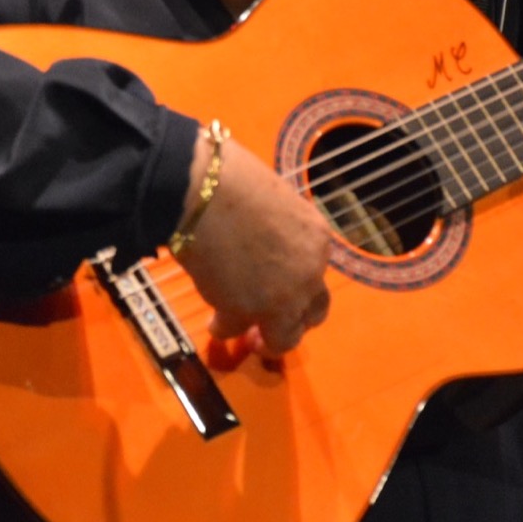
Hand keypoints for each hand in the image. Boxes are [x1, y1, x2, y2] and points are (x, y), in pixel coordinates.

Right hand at [171, 133, 332, 354]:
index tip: (280, 290)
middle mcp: (310, 274)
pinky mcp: (248, 313)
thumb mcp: (274, 207)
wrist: (204, 192)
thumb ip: (278, 235)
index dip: (297, 285)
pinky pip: (237, 329)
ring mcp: (283, 298)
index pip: (316, 273)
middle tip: (272, 324)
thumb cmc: (232, 182)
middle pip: (313, 312)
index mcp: (318, 240)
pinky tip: (214, 324)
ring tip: (247, 338)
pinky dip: (225, 329)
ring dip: (267, 340)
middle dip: (293, 320)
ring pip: (285, 337)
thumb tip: (262, 246)